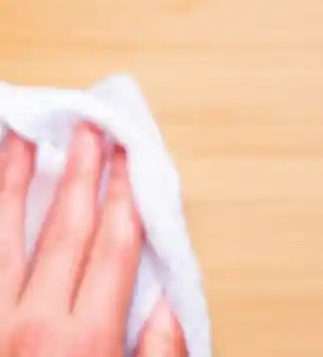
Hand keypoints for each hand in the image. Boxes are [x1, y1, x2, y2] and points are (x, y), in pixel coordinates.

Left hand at [0, 124, 186, 356]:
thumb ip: (158, 355)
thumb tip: (167, 308)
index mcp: (85, 343)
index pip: (112, 248)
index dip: (123, 196)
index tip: (127, 155)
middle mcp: (33, 326)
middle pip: (63, 233)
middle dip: (80, 175)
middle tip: (88, 128)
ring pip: (3, 239)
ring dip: (12, 184)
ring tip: (22, 141)